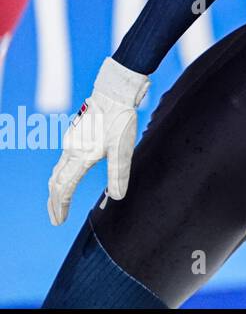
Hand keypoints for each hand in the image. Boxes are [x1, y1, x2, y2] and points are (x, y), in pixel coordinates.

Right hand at [48, 57, 149, 225]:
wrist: (113, 93)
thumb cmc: (119, 120)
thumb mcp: (123, 149)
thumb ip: (119, 174)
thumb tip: (118, 197)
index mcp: (81, 157)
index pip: (63, 188)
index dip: (60, 206)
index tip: (59, 221)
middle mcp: (70, 151)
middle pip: (55, 182)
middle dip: (54, 202)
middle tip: (56, 218)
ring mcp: (70, 142)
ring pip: (57, 171)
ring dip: (56, 189)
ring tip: (58, 202)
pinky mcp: (74, 135)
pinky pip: (62, 160)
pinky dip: (60, 175)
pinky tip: (67, 176)